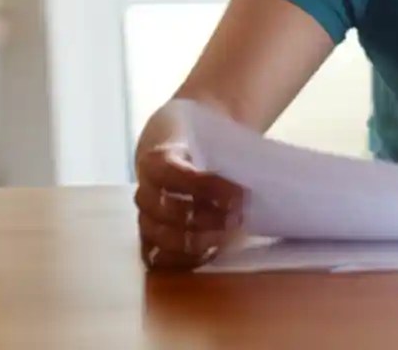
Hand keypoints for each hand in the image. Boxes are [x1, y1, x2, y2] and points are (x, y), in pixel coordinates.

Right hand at [135, 139, 243, 271]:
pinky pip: (160, 257)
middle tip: (238, 219)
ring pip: (160, 237)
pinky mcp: (151, 242)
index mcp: (155, 160)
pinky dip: (186, 258)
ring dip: (197, 241)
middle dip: (205, 218)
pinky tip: (213, 250)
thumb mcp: (216, 138)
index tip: (238, 194)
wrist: (184, 158)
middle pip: (165, 210)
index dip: (205, 186)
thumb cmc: (205, 150)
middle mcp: (144, 191)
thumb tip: (254, 167)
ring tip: (230, 237)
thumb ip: (229, 149)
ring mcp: (146, 219)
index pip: (173, 173)